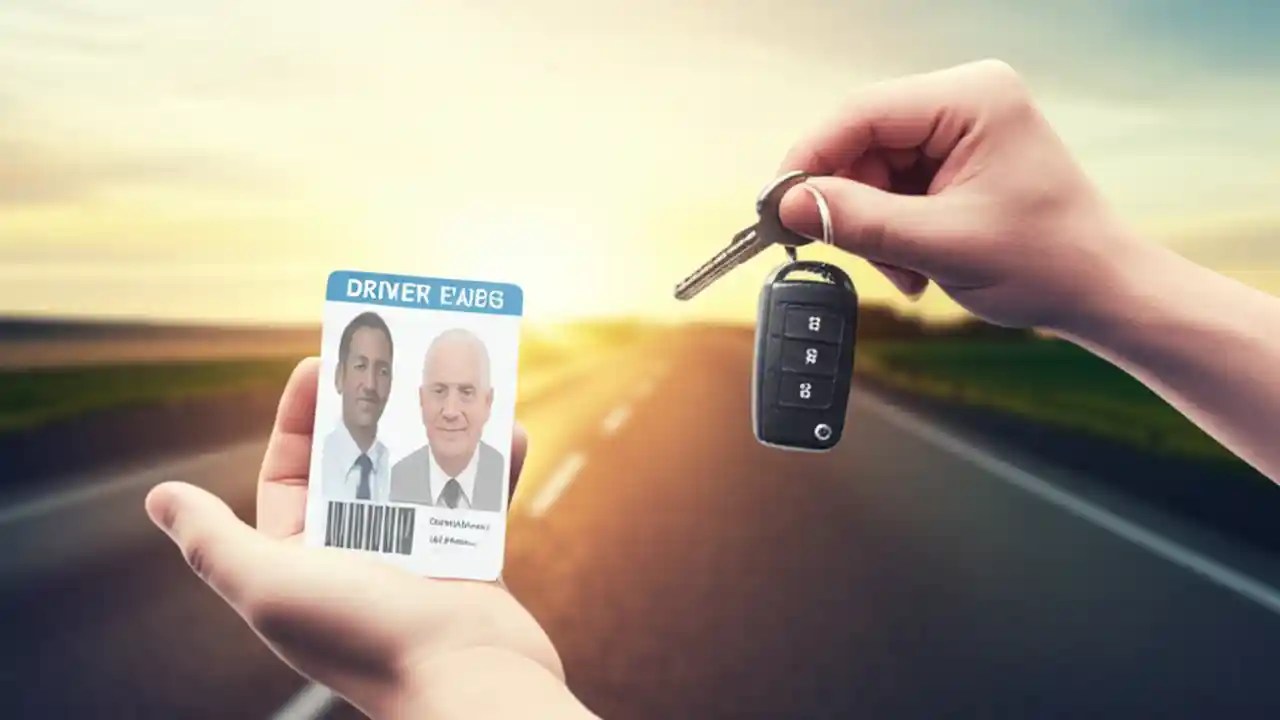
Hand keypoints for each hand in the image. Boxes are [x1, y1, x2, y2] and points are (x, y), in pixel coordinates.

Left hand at [145, 358, 589, 718]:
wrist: (464, 682)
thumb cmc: (365, 637)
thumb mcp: (270, 585)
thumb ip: (213, 541)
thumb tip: (160, 498)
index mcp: (302, 558)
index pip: (290, 472)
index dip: (300, 416)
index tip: (322, 365)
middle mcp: (357, 554)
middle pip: (361, 461)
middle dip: (376, 409)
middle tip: (396, 357)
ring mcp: (417, 556)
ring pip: (424, 472)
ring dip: (440, 426)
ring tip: (456, 383)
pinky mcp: (472, 559)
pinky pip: (479, 499)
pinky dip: (493, 464)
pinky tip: (508, 429)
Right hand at [777, 58, 1154, 333]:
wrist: (1099, 290)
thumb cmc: (1047, 261)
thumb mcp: (940, 245)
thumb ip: (860, 222)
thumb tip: (792, 206)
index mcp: (973, 98)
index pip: (862, 112)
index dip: (811, 158)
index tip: (779, 205)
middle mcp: (965, 101)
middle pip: (862, 143)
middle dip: (851, 204)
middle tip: (840, 251)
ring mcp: (960, 130)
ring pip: (872, 171)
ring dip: (873, 226)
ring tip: (906, 269)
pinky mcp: (956, 160)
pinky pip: (894, 188)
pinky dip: (892, 230)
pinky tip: (916, 261)